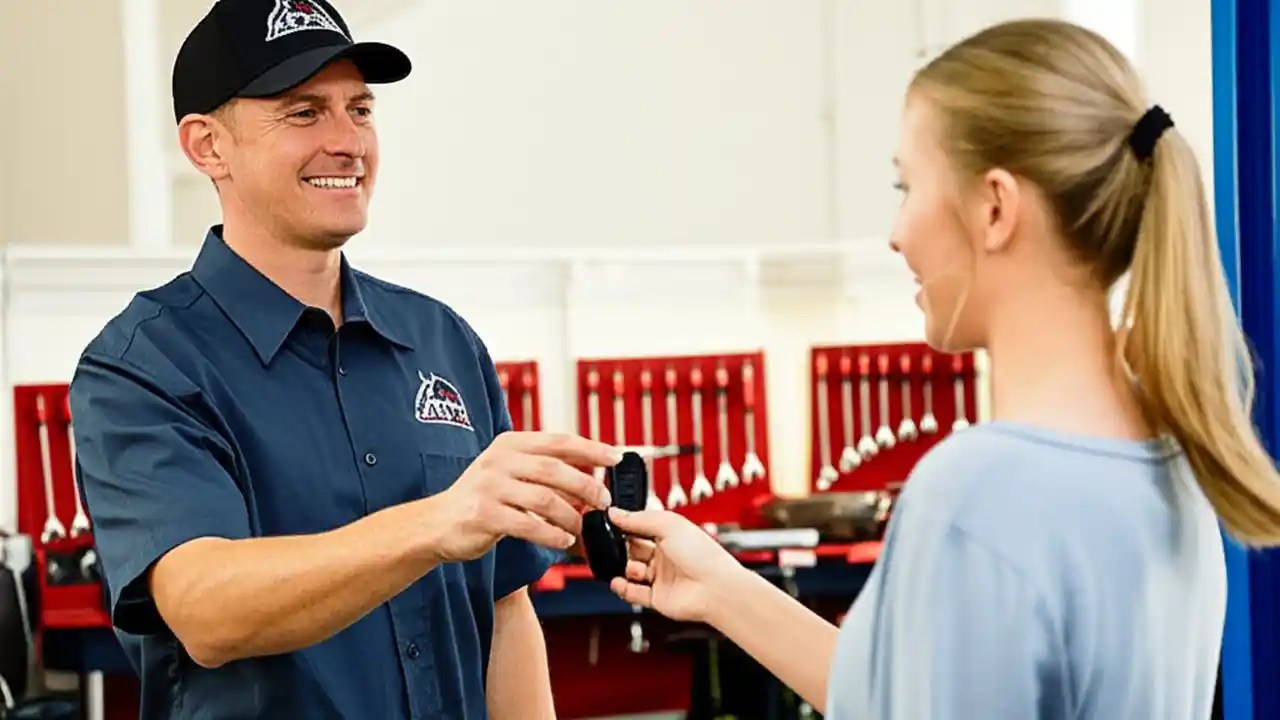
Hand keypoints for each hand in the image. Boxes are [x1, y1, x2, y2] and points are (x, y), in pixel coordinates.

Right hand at [428, 432, 619, 562]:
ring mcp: (490, 486)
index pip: (559, 440)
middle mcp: (499, 460)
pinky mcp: (483, 514)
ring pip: (545, 499)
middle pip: (556, 469)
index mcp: (510, 444)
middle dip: (587, 486)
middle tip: (604, 502)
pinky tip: (562, 540)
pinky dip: (551, 534)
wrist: (437, 523)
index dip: (591, 448)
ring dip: (571, 516)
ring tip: (581, 528)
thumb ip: (542, 471)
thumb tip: (590, 480)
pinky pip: (528, 524)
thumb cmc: (482, 499)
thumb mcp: (509, 473)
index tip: (616, 456)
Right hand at [603, 508, 744, 623]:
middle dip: (622, 547)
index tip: (609, 523)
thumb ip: (639, 519)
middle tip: (613, 546)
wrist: (716, 589)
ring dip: (625, 567)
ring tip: (633, 567)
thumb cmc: (703, 555)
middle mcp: (665, 555)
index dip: (626, 525)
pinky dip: (623, 588)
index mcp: (670, 534)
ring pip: (632, 571)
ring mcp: (661, 577)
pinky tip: (619, 582)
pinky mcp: (657, 598)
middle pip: (633, 549)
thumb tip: (615, 513)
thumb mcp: (668, 525)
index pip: (641, 527)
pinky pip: (633, 593)